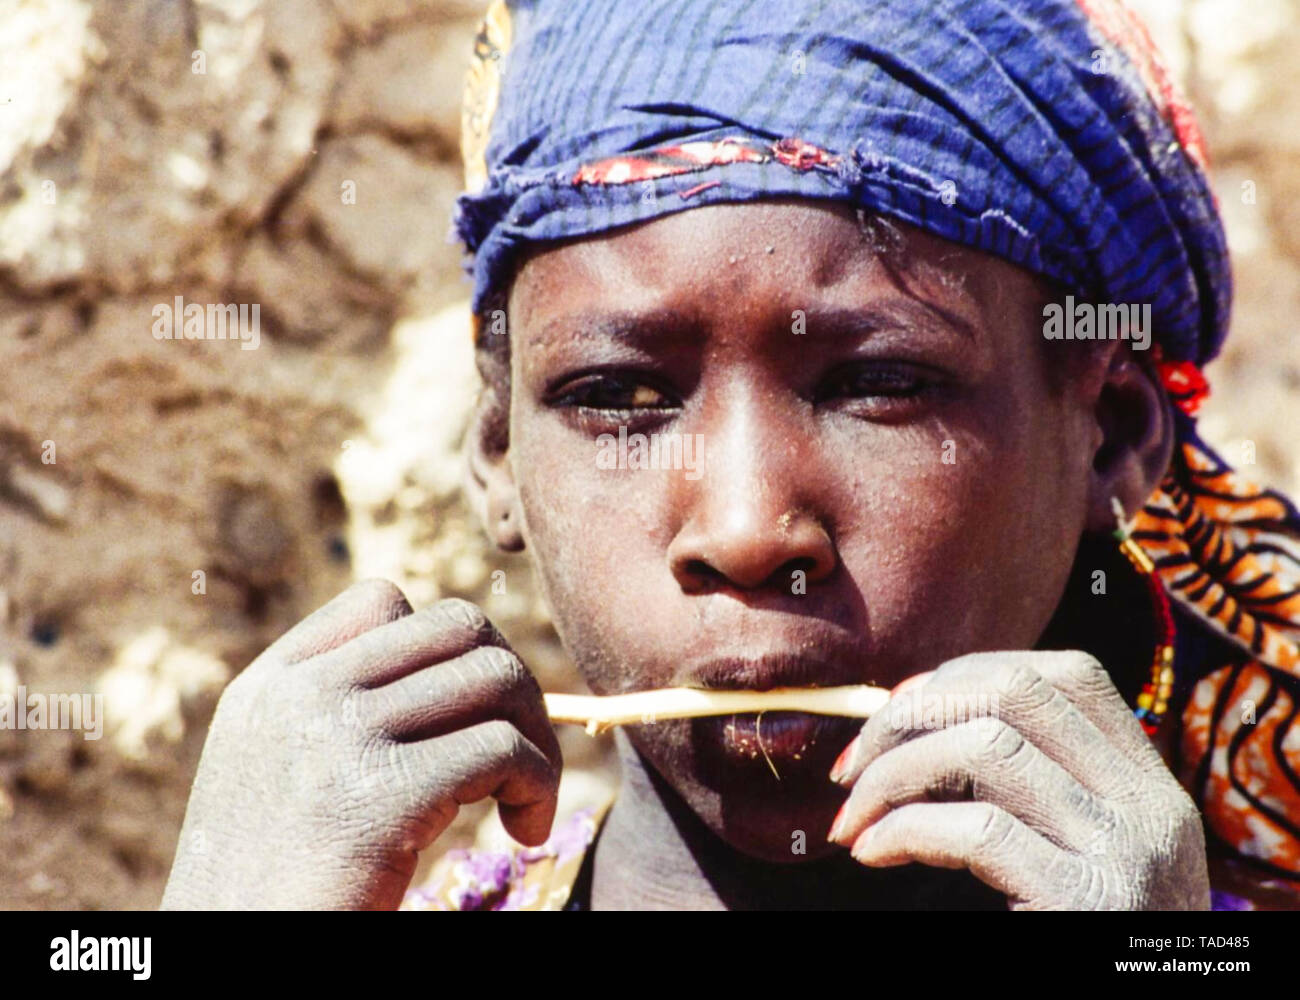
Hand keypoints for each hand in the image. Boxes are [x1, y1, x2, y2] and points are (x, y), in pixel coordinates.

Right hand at [161, 579, 561, 909]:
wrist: (238, 957)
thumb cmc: (275, 888)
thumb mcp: (279, 774)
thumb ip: (338, 713)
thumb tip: (461, 671)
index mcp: (273, 686)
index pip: (385, 600)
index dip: (448, 648)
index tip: (461, 717)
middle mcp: (302, 695)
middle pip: (458, 625)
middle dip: (512, 682)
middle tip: (518, 753)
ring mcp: (339, 737)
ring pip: (495, 676)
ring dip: (537, 736)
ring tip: (525, 796)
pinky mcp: (382, 795)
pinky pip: (503, 749)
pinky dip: (539, 784)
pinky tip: (525, 830)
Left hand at [828, 650, 1208, 909]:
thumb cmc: (1084, 940)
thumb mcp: (1088, 856)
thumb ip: (1038, 792)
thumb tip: (914, 719)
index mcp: (1147, 788)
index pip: (1067, 676)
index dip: (968, 675)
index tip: (902, 710)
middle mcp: (1148, 808)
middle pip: (1017, 691)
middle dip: (913, 712)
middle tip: (854, 765)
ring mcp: (1122, 854)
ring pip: (986, 747)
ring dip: (892, 771)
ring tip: (851, 817)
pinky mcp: (1084, 903)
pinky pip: (975, 831)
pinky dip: (903, 830)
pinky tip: (872, 853)